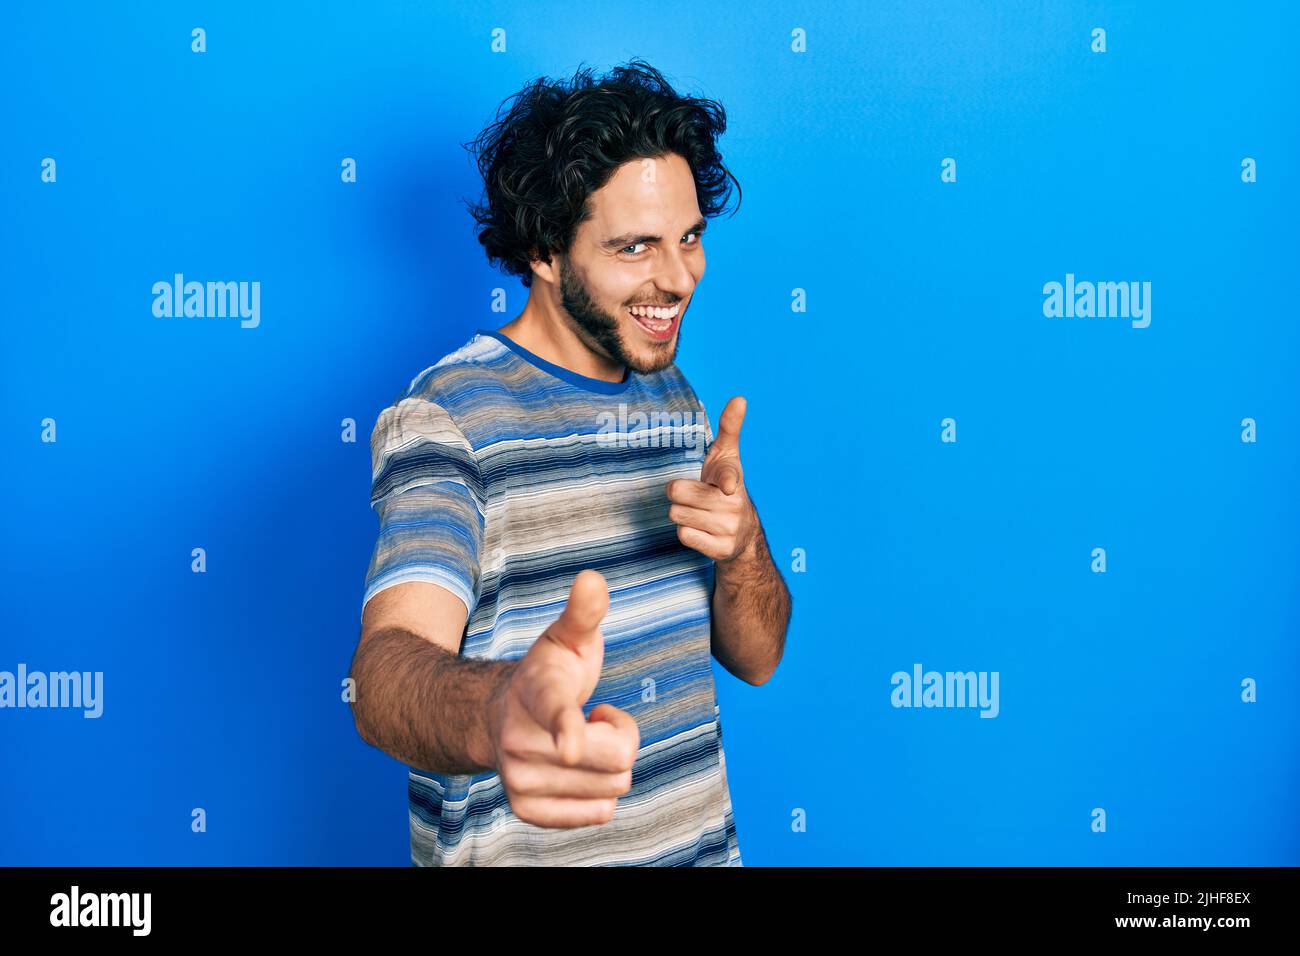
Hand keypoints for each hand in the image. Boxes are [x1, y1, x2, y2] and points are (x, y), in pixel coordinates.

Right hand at [487, 569, 639, 827]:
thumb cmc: (549, 672)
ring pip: (614, 788)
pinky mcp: (527, 810)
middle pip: (619, 757)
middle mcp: (520, 740)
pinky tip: (579, 769)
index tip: (570, 743)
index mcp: (537, 693)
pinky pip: (599, 814)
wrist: (500, 714)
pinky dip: (600, 793)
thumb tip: (593, 577)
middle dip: (622, 735)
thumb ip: (584, 611)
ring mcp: (520, 780)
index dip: (568, 728)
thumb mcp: (567, 638)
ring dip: (611, 764)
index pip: (556, 711)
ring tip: (585, 739)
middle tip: (597, 716)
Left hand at [666, 396, 758, 562]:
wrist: (743, 534)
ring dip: (682, 514)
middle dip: (681, 495)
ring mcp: (729, 528)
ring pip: (677, 515)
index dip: (724, 482)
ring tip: (700, 513)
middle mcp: (734, 504)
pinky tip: (702, 530)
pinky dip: (687, 533)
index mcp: (733, 478)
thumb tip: (740, 398)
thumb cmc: (725, 487)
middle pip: (677, 494)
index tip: (725, 488)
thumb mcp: (727, 457)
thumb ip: (730, 428)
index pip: (728, 478)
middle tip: (696, 497)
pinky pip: (684, 536)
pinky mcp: (721, 550)